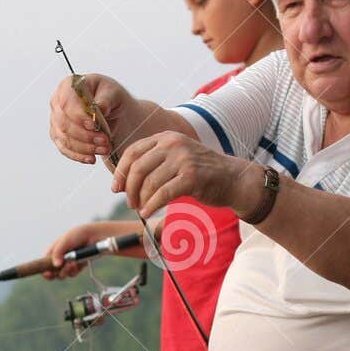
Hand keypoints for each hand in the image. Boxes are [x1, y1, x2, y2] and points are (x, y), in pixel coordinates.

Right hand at [43, 223, 100, 278]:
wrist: (96, 236)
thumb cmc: (79, 235)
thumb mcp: (65, 241)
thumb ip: (58, 252)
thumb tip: (55, 265)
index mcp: (55, 250)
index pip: (45, 262)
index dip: (45, 269)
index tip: (47, 273)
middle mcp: (60, 257)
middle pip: (52, 271)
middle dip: (56, 273)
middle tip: (59, 272)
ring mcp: (69, 262)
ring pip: (62, 274)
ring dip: (66, 271)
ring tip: (72, 264)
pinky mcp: (78, 266)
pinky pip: (72, 274)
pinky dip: (74, 271)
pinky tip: (77, 264)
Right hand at [49, 73, 127, 164]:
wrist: (111, 110)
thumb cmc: (109, 97)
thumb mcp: (113, 92)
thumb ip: (106, 99)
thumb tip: (99, 108)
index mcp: (68, 85)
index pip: (67, 102)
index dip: (78, 116)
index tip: (94, 125)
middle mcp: (57, 102)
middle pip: (63, 123)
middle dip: (85, 136)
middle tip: (104, 140)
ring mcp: (56, 120)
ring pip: (64, 138)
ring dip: (85, 147)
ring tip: (104, 149)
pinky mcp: (59, 136)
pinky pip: (64, 149)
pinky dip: (79, 156)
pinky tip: (92, 158)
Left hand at [111, 131, 247, 218]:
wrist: (233, 179)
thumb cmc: (201, 173)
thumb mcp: (175, 159)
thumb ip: (152, 164)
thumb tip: (122, 182)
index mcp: (166, 138)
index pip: (132, 151)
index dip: (120, 172)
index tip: (116, 188)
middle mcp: (173, 144)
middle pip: (138, 167)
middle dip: (129, 188)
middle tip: (130, 202)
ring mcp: (183, 159)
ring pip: (149, 183)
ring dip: (141, 200)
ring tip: (141, 208)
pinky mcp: (192, 177)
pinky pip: (163, 194)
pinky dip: (152, 205)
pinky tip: (148, 213)